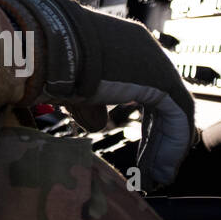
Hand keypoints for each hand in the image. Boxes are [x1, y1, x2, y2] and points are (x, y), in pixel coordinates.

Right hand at [0, 0, 195, 187]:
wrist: (43, 42)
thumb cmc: (43, 58)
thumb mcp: (69, 85)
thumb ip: (89, 104)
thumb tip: (97, 125)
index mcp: (118, 43)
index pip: (142, 85)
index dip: (143, 120)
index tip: (139, 149)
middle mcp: (141, 46)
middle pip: (160, 100)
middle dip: (155, 136)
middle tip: (149, 168)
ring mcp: (153, 60)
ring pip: (170, 111)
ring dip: (163, 146)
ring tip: (154, 177)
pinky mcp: (159, 79)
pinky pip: (176, 118)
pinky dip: (170, 146)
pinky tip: (159, 171)